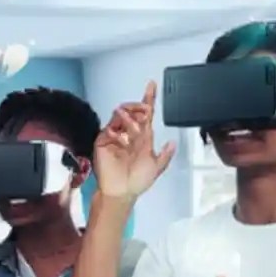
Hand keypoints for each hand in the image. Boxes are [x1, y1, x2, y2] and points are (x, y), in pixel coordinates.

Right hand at [93, 81, 176, 198]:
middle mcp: (128, 134)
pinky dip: (117, 129)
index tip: (152, 85)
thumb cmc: (137, 182)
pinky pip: (109, 128)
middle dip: (139, 107)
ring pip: (121, 115)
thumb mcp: (156, 167)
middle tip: (144, 111)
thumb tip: (172, 143)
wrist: (121, 191)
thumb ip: (165, 155)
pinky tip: (122, 138)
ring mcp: (115, 136)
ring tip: (134, 126)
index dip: (149, 100)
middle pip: (133, 111)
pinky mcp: (103, 141)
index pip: (146, 115)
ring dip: (130, 116)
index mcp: (141, 138)